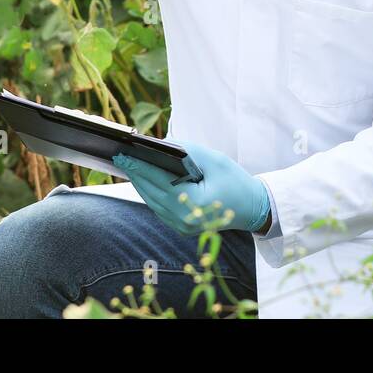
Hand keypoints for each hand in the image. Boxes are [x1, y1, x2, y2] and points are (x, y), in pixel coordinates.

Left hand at [114, 142, 270, 235]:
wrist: (253, 208)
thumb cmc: (236, 181)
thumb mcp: (214, 160)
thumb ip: (187, 151)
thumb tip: (160, 144)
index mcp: (194, 202)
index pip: (159, 180)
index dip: (139, 166)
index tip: (123, 154)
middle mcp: (184, 218)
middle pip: (151, 192)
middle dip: (135, 173)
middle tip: (119, 156)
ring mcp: (182, 226)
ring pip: (152, 201)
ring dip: (140, 183)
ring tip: (127, 165)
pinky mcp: (181, 227)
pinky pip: (159, 207)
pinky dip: (150, 192)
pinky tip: (143, 179)